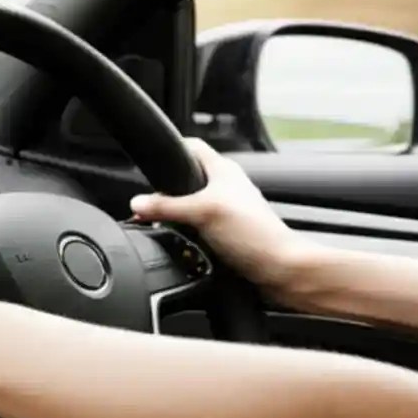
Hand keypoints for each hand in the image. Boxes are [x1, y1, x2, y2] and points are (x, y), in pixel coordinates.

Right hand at [129, 138, 315, 289]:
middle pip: (186, 180)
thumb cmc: (254, 234)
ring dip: (175, 217)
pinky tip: (179, 245)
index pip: (191, 147)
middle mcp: (225, 188)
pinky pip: (196, 230)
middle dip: (165, 192)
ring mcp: (226, 212)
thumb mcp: (202, 212)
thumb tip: (137, 203)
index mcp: (223, 170)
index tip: (150, 162)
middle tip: (150, 204)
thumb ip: (166, 206)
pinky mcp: (226, 235)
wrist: (280, 270)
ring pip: (189, 207)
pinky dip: (184, 235)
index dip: (171, 150)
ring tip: (162, 226)